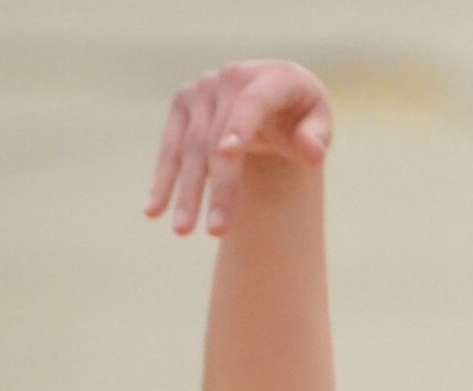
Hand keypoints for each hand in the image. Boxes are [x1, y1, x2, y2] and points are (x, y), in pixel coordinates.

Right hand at [145, 60, 332, 236]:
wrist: (273, 92)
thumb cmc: (301, 114)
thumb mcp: (319, 122)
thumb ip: (316, 137)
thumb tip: (310, 154)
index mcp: (271, 78)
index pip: (252, 104)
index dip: (239, 127)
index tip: (227, 154)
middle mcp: (230, 77)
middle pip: (218, 138)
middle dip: (218, 188)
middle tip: (218, 232)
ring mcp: (201, 89)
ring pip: (190, 148)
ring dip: (185, 192)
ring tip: (182, 231)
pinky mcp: (182, 103)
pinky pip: (171, 147)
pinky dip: (163, 180)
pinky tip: (153, 210)